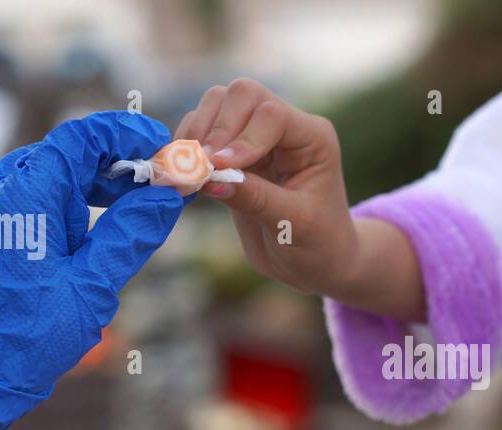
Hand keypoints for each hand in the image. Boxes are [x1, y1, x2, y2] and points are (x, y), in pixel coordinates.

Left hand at [0, 111, 184, 429]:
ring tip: (126, 219)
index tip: (163, 150)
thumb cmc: (31, 337)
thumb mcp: (93, 286)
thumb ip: (131, 234)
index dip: (127, 137)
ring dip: (89, 190)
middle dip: (114, 167)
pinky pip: (23, 203)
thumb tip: (168, 196)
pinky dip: (60, 209)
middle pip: (64, 155)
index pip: (81, 138)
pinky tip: (85, 241)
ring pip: (45, 179)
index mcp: (23, 196)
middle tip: (156, 188)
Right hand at [175, 80, 423, 320]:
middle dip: (217, 128)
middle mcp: (286, 127)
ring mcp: (257, 134)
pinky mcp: (233, 150)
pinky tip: (184, 174)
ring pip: (217, 104)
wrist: (314, 262)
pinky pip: (202, 129)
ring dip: (197, 133)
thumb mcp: (293, 226)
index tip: (218, 168)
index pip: (272, 115)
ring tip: (189, 173)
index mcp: (313, 138)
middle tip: (200, 167)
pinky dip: (187, 146)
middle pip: (243, 94)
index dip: (242, 138)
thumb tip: (212, 177)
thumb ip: (256, 198)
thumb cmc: (317, 244)